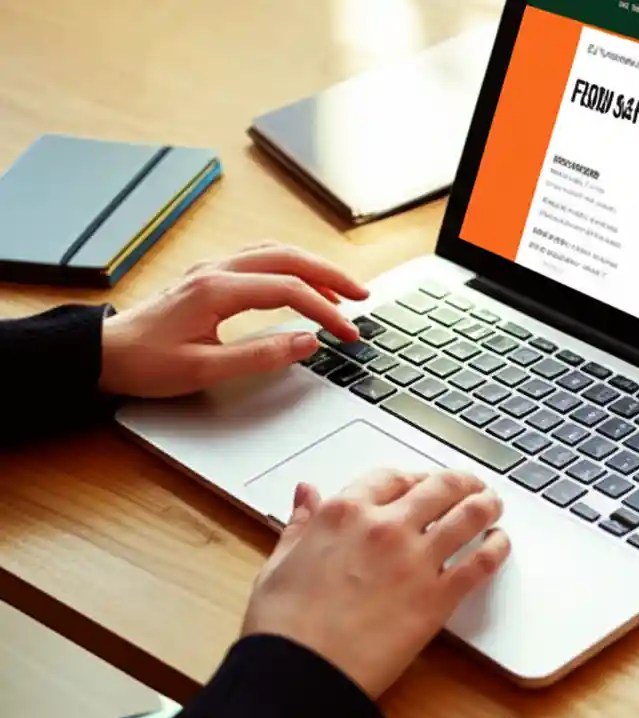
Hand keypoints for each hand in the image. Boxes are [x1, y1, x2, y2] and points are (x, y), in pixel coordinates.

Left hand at [99, 244, 368, 397]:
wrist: (102, 354)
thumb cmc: (145, 363)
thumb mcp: (204, 369)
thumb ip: (261, 356)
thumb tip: (307, 342)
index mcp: (218, 290)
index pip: (289, 290)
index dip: (326, 311)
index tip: (348, 332)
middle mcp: (217, 270)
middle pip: (289, 258)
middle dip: (331, 276)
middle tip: (363, 296)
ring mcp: (212, 269)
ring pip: (275, 252)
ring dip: (312, 266)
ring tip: (340, 288)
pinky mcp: (208, 277)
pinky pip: (259, 258)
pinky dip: (290, 266)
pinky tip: (301, 281)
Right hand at [242, 470, 510, 697]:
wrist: (300, 672)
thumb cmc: (283, 628)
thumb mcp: (279, 564)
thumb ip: (300, 524)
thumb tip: (306, 494)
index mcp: (344, 514)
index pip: (392, 477)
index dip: (413, 477)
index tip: (420, 483)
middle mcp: (385, 527)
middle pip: (440, 487)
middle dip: (461, 483)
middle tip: (471, 486)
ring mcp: (415, 560)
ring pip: (469, 515)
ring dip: (486, 505)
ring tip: (492, 505)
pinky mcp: (438, 597)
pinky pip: (481, 562)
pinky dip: (497, 547)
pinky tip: (500, 543)